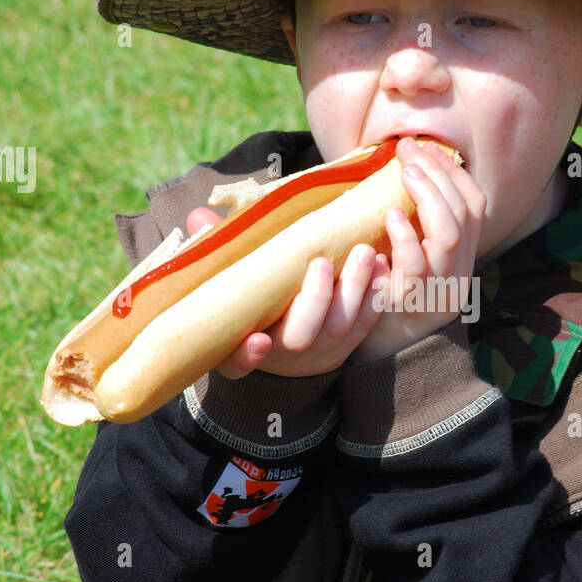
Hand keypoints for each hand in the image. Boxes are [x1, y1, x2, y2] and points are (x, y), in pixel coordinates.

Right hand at [184, 206, 391, 378]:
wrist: (284, 346)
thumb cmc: (249, 305)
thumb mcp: (226, 287)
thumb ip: (213, 256)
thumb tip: (199, 218)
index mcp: (241, 347)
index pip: (236, 362)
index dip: (246, 357)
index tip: (258, 340)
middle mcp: (283, 358)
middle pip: (301, 339)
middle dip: (315, 301)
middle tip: (322, 262)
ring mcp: (319, 354)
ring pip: (341, 329)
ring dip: (354, 291)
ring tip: (364, 253)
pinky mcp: (347, 346)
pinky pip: (366, 325)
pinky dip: (374, 296)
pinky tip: (381, 265)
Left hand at [346, 136, 486, 363]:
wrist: (379, 360)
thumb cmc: (386, 302)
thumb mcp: (408, 262)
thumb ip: (415, 229)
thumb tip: (401, 175)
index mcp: (462, 260)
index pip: (476, 206)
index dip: (454, 172)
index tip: (427, 148)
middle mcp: (458, 274)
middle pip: (466, 213)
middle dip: (439, 173)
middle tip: (408, 149)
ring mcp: (439, 291)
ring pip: (451, 235)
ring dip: (429, 196)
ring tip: (405, 171)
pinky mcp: (411, 306)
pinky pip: (416, 266)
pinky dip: (406, 235)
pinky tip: (392, 215)